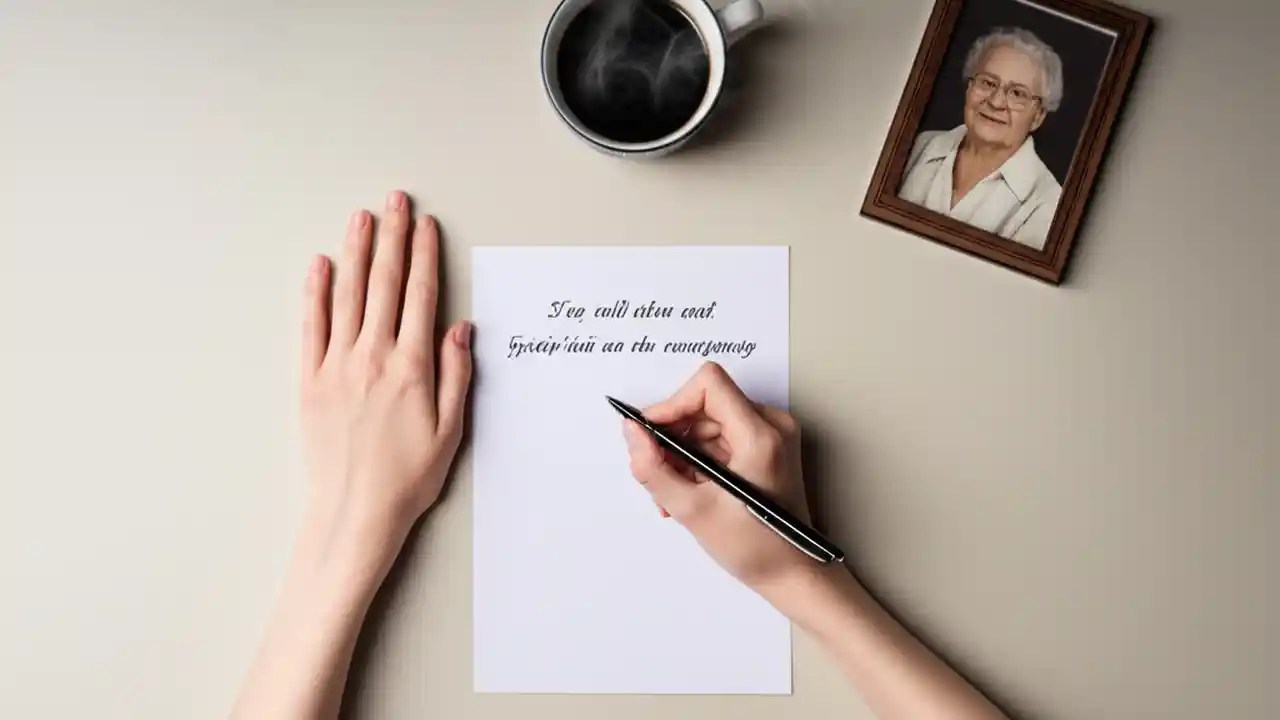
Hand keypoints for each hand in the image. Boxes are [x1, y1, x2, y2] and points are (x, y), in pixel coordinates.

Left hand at [300, 190, 471, 555]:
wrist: (355, 511)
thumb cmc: (407, 477)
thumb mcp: (450, 429)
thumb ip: (457, 373)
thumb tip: (460, 328)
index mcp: (411, 367)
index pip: (419, 296)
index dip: (424, 256)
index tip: (425, 226)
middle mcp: (373, 357)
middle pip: (384, 284)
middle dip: (392, 238)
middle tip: (395, 201)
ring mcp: (337, 366)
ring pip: (348, 295)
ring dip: (356, 251)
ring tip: (361, 217)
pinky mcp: (309, 380)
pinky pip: (312, 325)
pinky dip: (315, 292)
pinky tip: (320, 265)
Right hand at [623, 362, 818, 602]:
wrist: (793, 574)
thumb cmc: (755, 548)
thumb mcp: (692, 510)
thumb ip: (653, 468)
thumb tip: (632, 432)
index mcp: (760, 436)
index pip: (708, 384)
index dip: (672, 404)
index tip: (651, 433)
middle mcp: (772, 425)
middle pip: (705, 404)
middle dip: (674, 436)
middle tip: (657, 472)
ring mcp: (772, 436)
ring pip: (709, 422)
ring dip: (683, 453)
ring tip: (672, 492)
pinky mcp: (767, 448)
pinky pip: (721, 437)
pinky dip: (699, 459)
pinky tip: (689, 490)